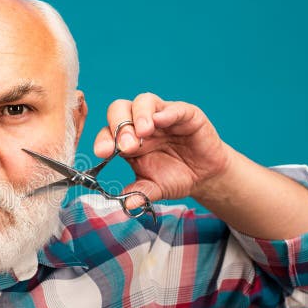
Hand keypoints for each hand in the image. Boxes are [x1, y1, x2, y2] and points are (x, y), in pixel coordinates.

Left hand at [93, 93, 233, 203]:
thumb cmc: (174, 177)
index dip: (103, 140)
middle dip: (120, 126)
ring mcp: (161, 116)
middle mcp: (139, 123)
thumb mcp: (154, 188)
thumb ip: (140, 193)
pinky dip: (167, 112)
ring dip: (140, 115)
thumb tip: (127, 205)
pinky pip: (174, 108)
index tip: (103, 152)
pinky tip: (161, 121)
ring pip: (144, 101)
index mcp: (125, 140)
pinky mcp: (185, 114)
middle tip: (126, 146)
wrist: (204, 176)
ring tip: (143, 132)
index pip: (107, 132)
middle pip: (120, 109)